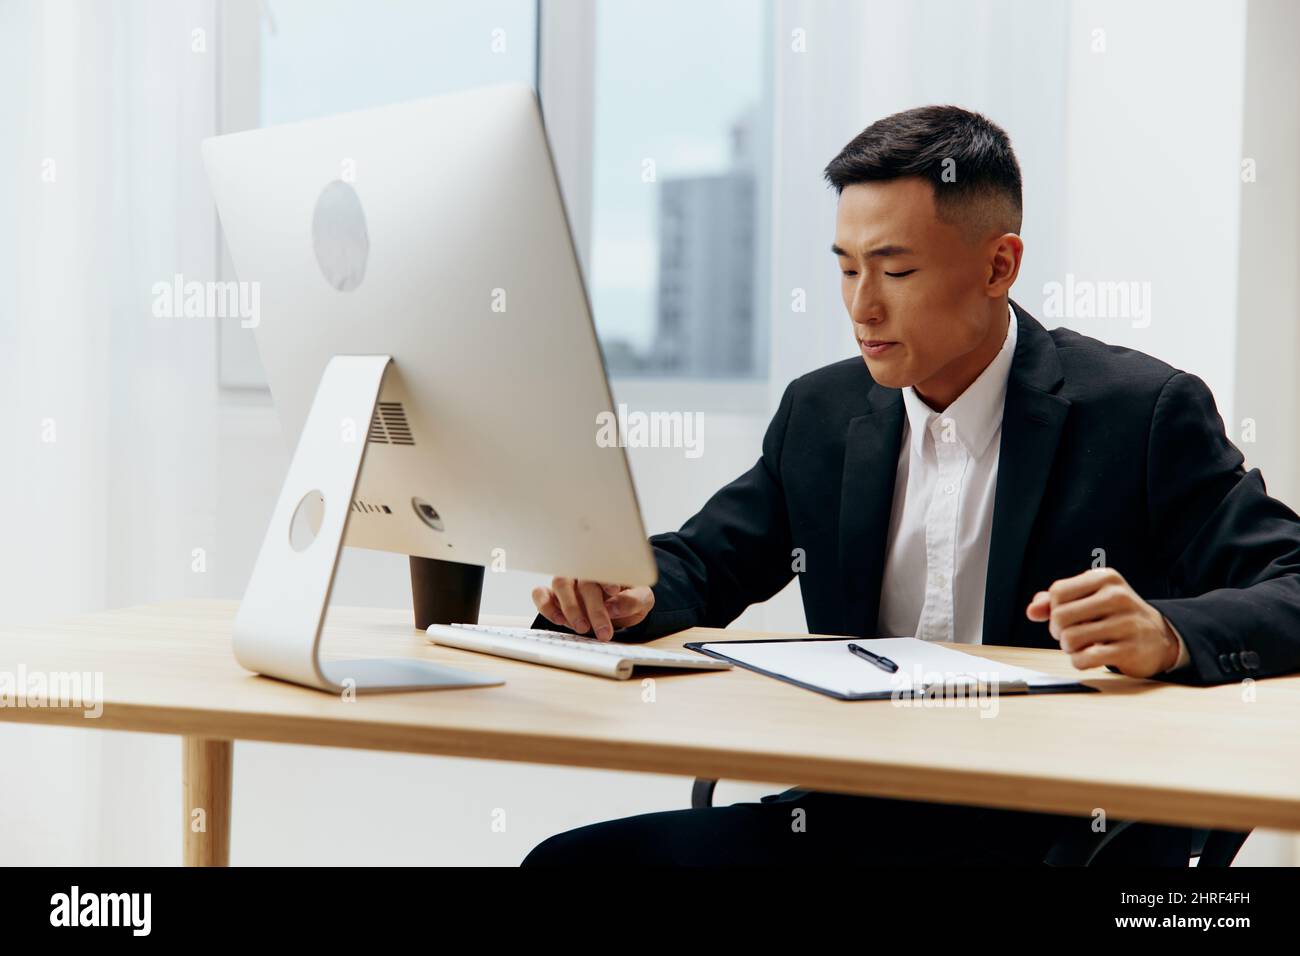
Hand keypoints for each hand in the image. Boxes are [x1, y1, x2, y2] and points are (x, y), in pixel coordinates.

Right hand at [531, 578, 654, 641]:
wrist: (618, 610)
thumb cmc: (629, 599)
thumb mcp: (643, 600)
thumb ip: (633, 601)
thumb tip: (614, 606)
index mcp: (608, 567)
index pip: (605, 566)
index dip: (607, 579)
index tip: (614, 591)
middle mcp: (585, 571)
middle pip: (584, 583)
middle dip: (594, 610)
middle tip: (604, 632)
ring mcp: (568, 582)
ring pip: (560, 583)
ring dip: (570, 607)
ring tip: (582, 628)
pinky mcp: (553, 595)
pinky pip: (540, 593)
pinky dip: (546, 605)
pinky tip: (559, 620)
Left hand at [1025, 567, 1179, 677]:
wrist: (1160, 637)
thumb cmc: (1115, 615)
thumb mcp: (1089, 599)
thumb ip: (1055, 601)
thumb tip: (1032, 611)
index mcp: (1105, 578)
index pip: (1058, 592)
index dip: (1052, 609)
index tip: (1064, 618)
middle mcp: (1118, 597)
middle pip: (1060, 616)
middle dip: (1058, 630)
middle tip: (1070, 634)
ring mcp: (1126, 623)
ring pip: (1070, 639)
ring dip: (1068, 648)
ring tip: (1080, 645)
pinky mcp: (1130, 649)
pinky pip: (1085, 658)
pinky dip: (1079, 661)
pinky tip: (1088, 657)